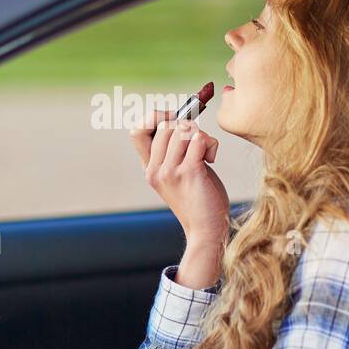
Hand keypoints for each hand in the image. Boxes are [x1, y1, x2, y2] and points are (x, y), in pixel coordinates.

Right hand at [131, 111, 229, 245]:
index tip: (173, 122)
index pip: (137, 131)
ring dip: (201, 134)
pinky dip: (209, 143)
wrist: (207, 230)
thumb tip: (182, 119)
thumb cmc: (198, 198)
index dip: (154, 118)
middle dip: (186, 126)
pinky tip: (211, 157)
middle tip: (198, 143)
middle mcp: (155, 170)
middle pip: (165, 125)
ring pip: (182, 129)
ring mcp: (170, 172)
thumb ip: (174, 151)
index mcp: (149, 169)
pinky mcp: (189, 173)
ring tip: (206, 152)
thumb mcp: (177, 174)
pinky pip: (198, 140)